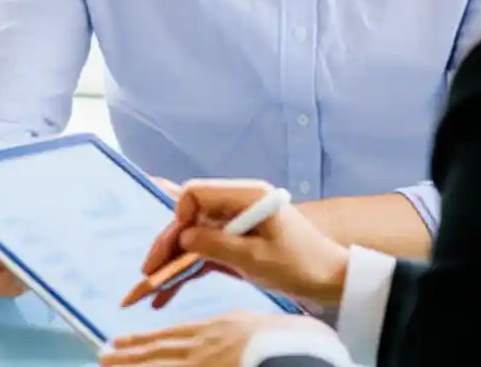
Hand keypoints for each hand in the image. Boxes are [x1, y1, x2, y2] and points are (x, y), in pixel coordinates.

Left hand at [100, 312, 337, 365]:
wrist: (302, 349)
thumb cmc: (294, 340)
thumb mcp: (258, 327)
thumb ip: (238, 332)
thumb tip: (232, 335)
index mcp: (217, 330)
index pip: (173, 336)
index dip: (147, 339)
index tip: (124, 340)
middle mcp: (204, 347)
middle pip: (158, 351)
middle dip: (129, 354)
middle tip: (103, 355)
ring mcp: (203, 364)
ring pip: (159, 364)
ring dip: (130, 365)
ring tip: (105, 361)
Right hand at [142, 179, 349, 306]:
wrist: (331, 280)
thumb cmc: (300, 264)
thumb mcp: (256, 257)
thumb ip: (216, 244)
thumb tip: (183, 236)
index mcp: (246, 195)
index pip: (197, 192)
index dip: (181, 215)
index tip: (179, 244)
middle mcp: (236, 203)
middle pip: (189, 216)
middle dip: (168, 243)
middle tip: (148, 270)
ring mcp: (234, 223)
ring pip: (192, 235)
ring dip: (172, 258)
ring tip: (151, 282)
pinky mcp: (235, 241)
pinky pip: (203, 250)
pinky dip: (187, 267)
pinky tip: (167, 287)